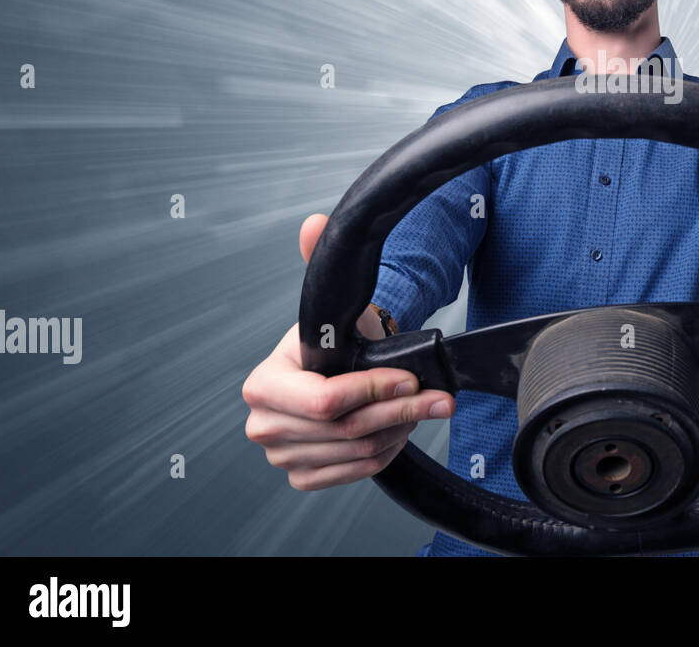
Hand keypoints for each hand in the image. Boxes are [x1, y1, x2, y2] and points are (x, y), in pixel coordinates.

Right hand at [241, 214, 455, 489]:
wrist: (339, 368)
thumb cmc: (335, 338)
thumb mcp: (332, 300)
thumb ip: (319, 259)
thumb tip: (313, 223)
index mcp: (262, 385)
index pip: (324, 401)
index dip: (374, 389)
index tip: (410, 375)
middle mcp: (264, 425)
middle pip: (346, 430)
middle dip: (400, 410)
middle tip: (436, 396)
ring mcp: (282, 455)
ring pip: (359, 452)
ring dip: (400, 430)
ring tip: (420, 407)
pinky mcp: (305, 475)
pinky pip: (357, 472)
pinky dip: (388, 451)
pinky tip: (400, 427)